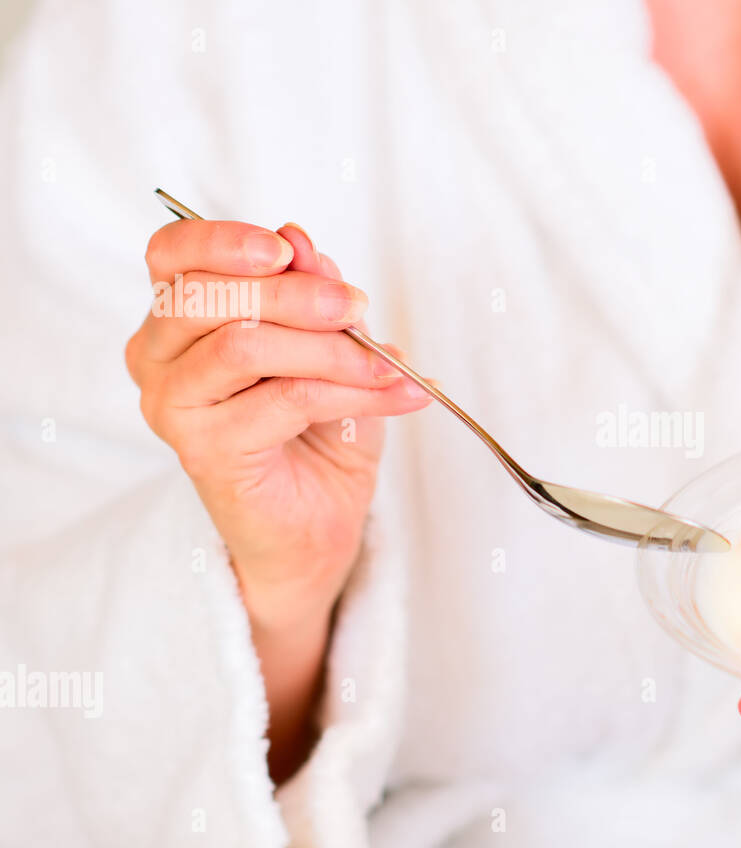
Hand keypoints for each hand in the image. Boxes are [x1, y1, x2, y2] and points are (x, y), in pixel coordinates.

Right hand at [126, 219, 432, 778]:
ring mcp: (173, 407)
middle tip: (359, 308)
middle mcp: (158, 358)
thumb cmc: (317, 433)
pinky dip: (348, 393)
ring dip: (330, 348)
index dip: (223, 239)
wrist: (315, 526)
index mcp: (179, 319)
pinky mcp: (203, 451)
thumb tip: (302, 241)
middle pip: (209, 294)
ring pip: (243, 344)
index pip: (171, 253)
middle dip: (298, 294)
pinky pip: (280, 400)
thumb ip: (313, 295)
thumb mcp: (330, 348)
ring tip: (386, 365)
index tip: (286, 249)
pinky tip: (394, 396)